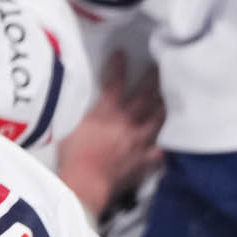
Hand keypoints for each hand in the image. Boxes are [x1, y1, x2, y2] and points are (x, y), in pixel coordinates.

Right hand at [55, 54, 164, 216]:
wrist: (85, 185)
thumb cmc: (72, 156)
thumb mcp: (69, 127)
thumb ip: (79, 112)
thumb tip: (80, 98)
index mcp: (108, 112)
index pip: (115, 83)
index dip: (118, 66)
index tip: (122, 52)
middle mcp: (128, 122)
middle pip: (144, 96)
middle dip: (151, 79)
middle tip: (158, 67)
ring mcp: (140, 142)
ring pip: (157, 120)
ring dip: (163, 108)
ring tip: (167, 100)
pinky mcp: (143, 163)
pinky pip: (158, 154)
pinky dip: (162, 148)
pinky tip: (164, 147)